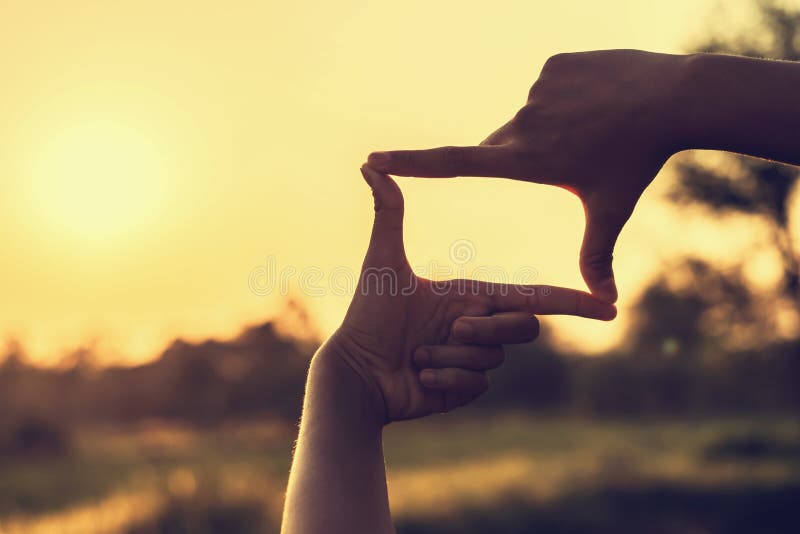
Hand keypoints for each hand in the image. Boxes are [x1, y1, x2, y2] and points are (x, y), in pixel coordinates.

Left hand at [328, 165, 615, 423]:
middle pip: (523, 328)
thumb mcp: (383, 263)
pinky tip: (420, 376)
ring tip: (418, 355)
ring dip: (452, 356)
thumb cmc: (367, 317)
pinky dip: (447, 379)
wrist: (355, 373)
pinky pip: (478, 385)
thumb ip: (388, 214)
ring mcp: (473, 359)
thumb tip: (370, 164)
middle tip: (453, 329)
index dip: (572, 302)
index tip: (608, 306)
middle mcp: (478, 325)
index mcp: (470, 295)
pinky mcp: (465, 388)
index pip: (533, 297)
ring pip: (494, 359)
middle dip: (489, 328)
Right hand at [367, 50, 691, 302]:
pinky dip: (566, 97)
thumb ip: (598, 256)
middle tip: (574, 154)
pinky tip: (598, 101)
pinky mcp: (552, 66)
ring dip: (553, 126)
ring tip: (595, 128)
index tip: (375, 157)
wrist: (671, 97)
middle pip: (506, 146)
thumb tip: (608, 304)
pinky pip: (549, 87)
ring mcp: (537, 91)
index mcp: (526, 161)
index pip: (454, 163)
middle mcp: (522, 125)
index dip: (411, 163)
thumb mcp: (611, 210)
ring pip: (532, 116)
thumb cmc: (635, 161)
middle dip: (529, 156)